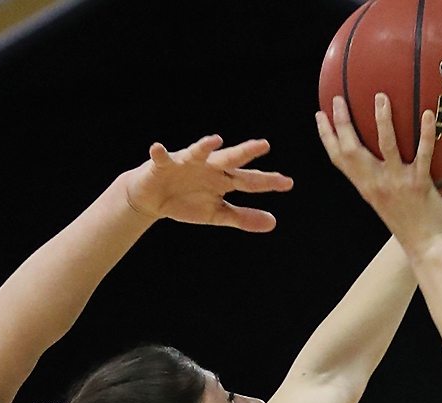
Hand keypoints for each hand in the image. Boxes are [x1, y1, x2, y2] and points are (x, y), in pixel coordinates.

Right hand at [123, 135, 293, 232]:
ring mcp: (186, 163)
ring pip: (198, 152)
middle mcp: (209, 167)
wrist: (154, 199)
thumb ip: (243, 217)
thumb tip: (274, 222)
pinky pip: (162, 157)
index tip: (288, 183)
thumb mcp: (217, 214)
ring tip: (216, 140)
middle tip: (263, 145)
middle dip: (245, 152)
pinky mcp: (163, 164)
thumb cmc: (187, 201)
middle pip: (230, 159)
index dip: (267, 182)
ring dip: (205, 146)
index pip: (249, 181)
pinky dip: (160, 152)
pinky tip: (158, 148)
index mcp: (223, 179)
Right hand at [315, 94, 441, 254]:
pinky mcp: (419, 185)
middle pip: (351, 149)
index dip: (327, 137)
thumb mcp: (393, 203)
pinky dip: (425, 134)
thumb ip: (393, 178)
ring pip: (385, 145)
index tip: (319, 115)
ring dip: (381, 120)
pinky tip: (426, 114)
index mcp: (367, 187)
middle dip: (341, 122)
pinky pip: (423, 154)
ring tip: (380, 97)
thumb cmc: (414, 227)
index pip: (339, 159)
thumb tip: (403, 155)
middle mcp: (377, 183)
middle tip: (338, 97)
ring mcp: (397, 183)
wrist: (428, 250)